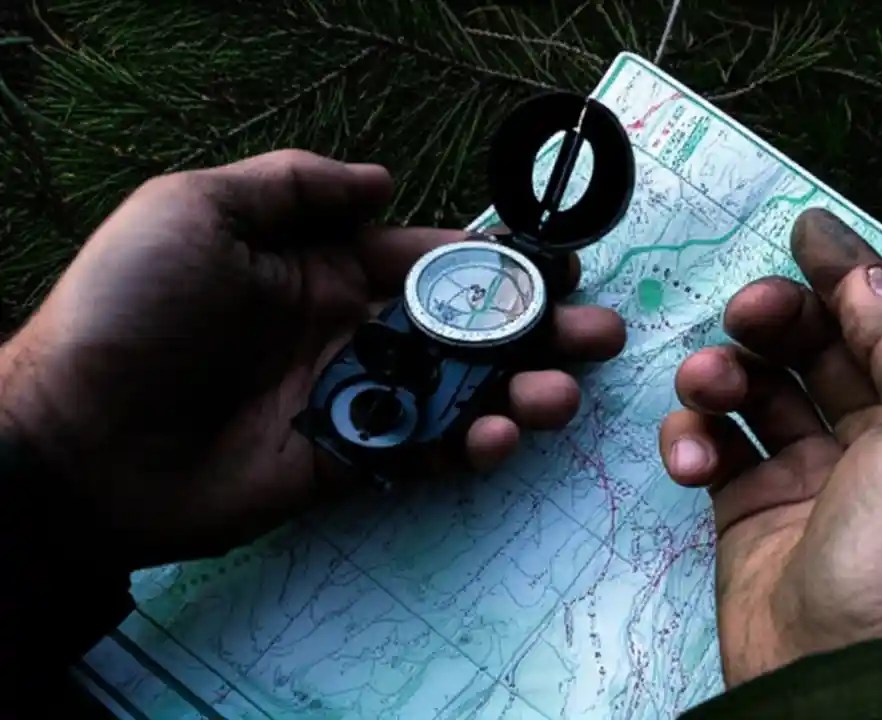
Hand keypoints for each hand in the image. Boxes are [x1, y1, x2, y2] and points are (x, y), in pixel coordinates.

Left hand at [0, 150, 624, 569]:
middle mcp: (347, 331)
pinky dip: (470, 444)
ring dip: (521, 391)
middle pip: (463, 331)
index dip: (494, 266)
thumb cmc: (130, 309)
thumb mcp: (194, 208)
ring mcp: (351, 400)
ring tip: (566, 390)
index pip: (428, 261)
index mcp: (320, 268)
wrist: (73, 437)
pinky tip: (502, 432)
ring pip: (457, 394)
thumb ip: (294, 185)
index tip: (558, 269)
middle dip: (534, 331)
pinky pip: (422, 452)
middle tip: (602, 334)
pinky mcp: (344, 463)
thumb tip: (385, 182)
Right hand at [658, 208, 881, 685]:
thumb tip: (864, 275)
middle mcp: (870, 441)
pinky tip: (691, 459)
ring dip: (722, 373)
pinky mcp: (746, 510)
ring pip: (754, 390)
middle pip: (813, 346)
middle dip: (774, 317)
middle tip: (744, 314)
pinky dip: (692, 437)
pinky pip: (712, 446)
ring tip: (708, 391)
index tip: (804, 228)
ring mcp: (805, 476)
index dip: (846, 272)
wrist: (834, 675)